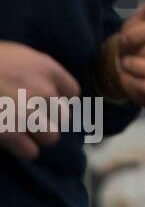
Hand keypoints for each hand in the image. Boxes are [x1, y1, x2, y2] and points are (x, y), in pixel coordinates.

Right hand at [0, 41, 79, 159]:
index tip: (46, 103)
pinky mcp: (10, 132)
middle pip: (63, 116)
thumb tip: (43, 83)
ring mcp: (28, 112)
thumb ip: (34, 69)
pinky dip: (22, 150)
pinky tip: (11, 143)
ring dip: (38, 137)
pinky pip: (30, 151)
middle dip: (48, 120)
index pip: (72, 91)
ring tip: (22, 133)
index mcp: (46, 68)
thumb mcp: (15, 54)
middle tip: (29, 119)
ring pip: (51, 137)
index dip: (58, 100)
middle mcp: (43, 90)